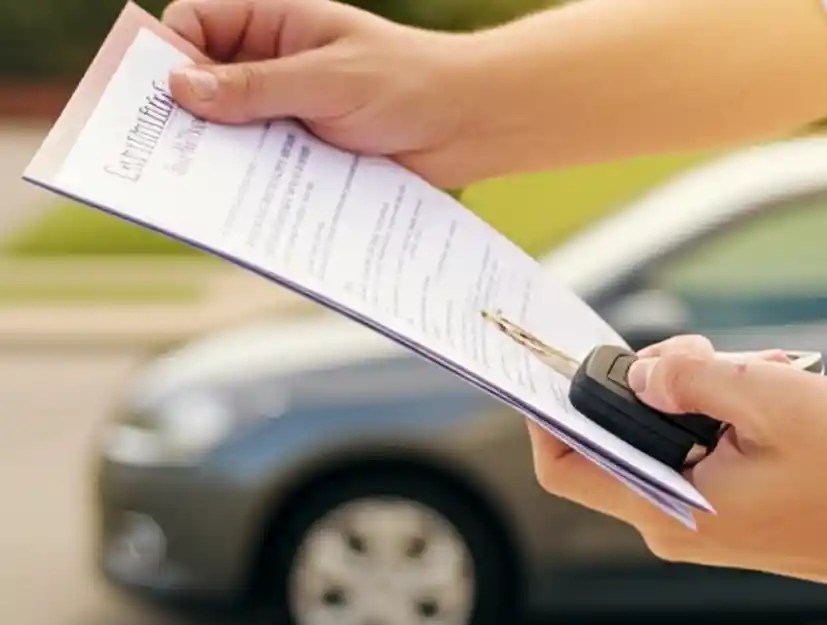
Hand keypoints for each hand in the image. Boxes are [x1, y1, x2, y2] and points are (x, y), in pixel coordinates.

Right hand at [163, 0, 478, 185]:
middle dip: (185, 114)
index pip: (195, 23)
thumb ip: (256, 87)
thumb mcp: (327, 81)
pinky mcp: (309, 153)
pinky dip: (253, 183)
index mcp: (274, 22)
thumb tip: (179, 88)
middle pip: (204, 82)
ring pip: (231, 131)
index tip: (158, 96)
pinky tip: (243, 207)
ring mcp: (290, 109)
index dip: (169, 54)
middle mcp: (275, 63)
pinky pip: (266, 167)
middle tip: (162, 155)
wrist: (475, 124)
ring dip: (219, 156)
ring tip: (199, 188)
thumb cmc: (410, 83)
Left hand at [530, 336, 826, 596]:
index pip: (566, 467)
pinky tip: (770, 401)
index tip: (564, 360)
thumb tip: (643, 371)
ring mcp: (706, 525)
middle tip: (707, 352)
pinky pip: (701, 456)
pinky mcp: (734, 517)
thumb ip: (693, 376)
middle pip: (621, 440)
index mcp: (669, 507)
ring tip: (759, 375)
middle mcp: (676, 524)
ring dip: (699, 395)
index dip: (550, 411)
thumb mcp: (771, 399)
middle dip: (652, 384)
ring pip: (667, 442)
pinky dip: (722, 420)